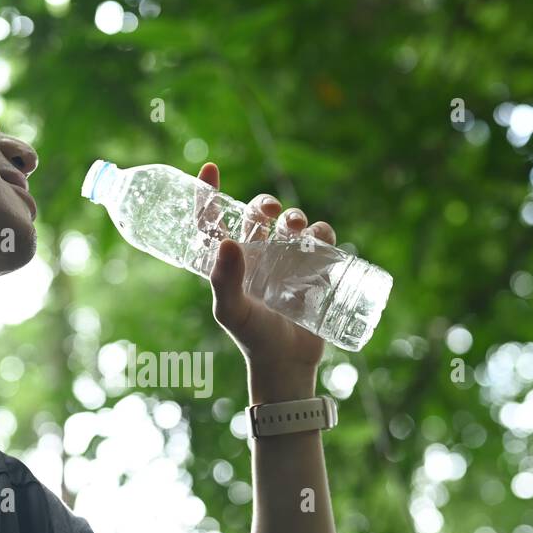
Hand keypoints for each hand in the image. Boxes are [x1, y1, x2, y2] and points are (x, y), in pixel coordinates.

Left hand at [196, 162, 330, 379]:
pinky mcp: (313, 269)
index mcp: (229, 261)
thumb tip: (229, 241)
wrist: (287, 363)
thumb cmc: (253, 338)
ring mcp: (286, 261)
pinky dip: (322, 233)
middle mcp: (257, 255)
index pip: (213, 220)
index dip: (209, 194)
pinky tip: (320, 240)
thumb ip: (224, 280)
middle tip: (272, 211)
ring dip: (295, 216)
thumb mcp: (232, 311)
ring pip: (292, 223)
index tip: (210, 169)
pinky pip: (321, 240)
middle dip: (264, 204)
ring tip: (296, 230)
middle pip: (259, 215)